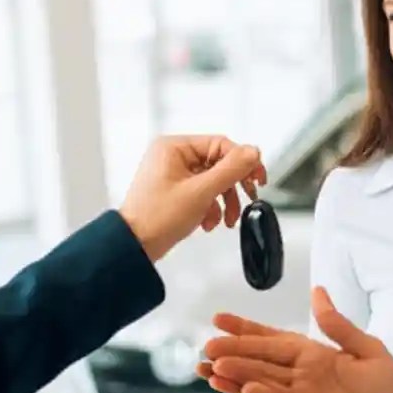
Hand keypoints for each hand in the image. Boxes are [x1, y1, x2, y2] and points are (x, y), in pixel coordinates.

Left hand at [118, 135, 266, 261]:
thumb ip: (231, 169)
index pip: (221, 145)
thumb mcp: (201, 191)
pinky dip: (211, 208)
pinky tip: (209, 223)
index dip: (243, 162)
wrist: (134, 247)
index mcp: (174, 147)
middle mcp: (173, 156)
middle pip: (219, 163)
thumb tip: (252, 151)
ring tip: (228, 220)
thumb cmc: (156, 218)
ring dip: (224, 201)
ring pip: (213, 180)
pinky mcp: (176, 191)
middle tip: (249, 197)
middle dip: (233, 187)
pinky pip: (203, 193)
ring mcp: (174, 174)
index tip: (258, 178)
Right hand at [199, 287, 392, 392]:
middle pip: (261, 362)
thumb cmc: (389, 385)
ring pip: (264, 385)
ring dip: (239, 377)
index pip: (273, 339)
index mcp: (313, 355)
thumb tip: (318, 292)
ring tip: (211, 370)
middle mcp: (303, 377)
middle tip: (207, 347)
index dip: (246, 330)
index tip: (219, 319)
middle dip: (234, 354)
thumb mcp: (368, 348)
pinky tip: (247, 390)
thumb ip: (338, 325)